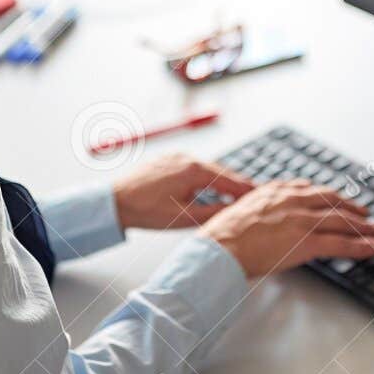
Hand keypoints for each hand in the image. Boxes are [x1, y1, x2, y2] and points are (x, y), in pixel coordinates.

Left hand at [113, 154, 254, 230]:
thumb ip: (212, 212)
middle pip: (219, 171)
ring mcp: (175, 157)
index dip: (245, 189)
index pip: (228, 179)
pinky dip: (203, 175)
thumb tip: (232, 210)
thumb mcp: (184, 217)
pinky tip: (205, 185)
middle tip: (250, 192)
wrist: (115, 201)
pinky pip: (191, 165)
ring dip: (218, 179)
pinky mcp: (166, 160)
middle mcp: (186, 158)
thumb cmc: (146, 211)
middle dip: (235, 182)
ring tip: (230, 191)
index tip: (258, 194)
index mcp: (193, 171)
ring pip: (205, 168)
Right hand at [200, 180, 373, 278]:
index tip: (341, 201)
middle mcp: (292, 199)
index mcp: (276, 191)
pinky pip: (342, 243)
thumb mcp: (241, 211)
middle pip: (333, 201)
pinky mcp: (306, 240)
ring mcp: (301, 219)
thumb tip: (266, 221)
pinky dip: (363, 245)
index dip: (331, 197)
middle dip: (354, 209)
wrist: (218, 247)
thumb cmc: (222, 236)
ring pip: (343, 221)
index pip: (312, 190)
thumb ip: (260, 210)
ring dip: (366, 228)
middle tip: (368, 216)